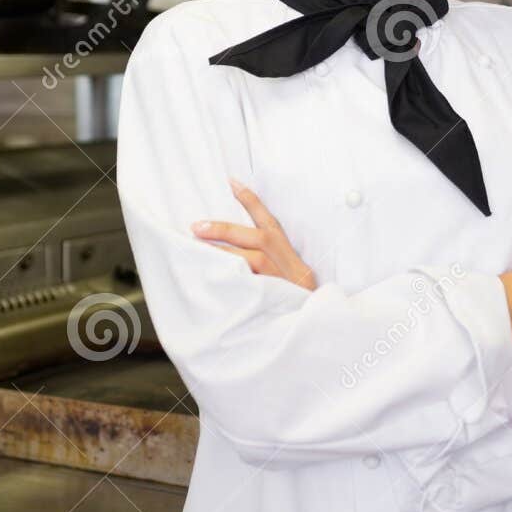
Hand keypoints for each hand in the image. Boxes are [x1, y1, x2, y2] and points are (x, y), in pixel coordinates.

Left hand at [191, 177, 317, 289]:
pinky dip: (234, 281)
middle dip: (225, 230)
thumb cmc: (295, 298)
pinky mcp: (276, 297)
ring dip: (224, 254)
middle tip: (196, 227)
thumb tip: (228, 247)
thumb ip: (265, 259)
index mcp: (286, 251)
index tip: (231, 182)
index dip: (250, 200)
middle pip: (258, 237)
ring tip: (198, 251)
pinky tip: (213, 279)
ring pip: (252, 260)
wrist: (316, 328)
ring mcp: (282, 280)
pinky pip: (251, 286)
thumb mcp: (287, 274)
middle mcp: (286, 261)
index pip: (268, 220)